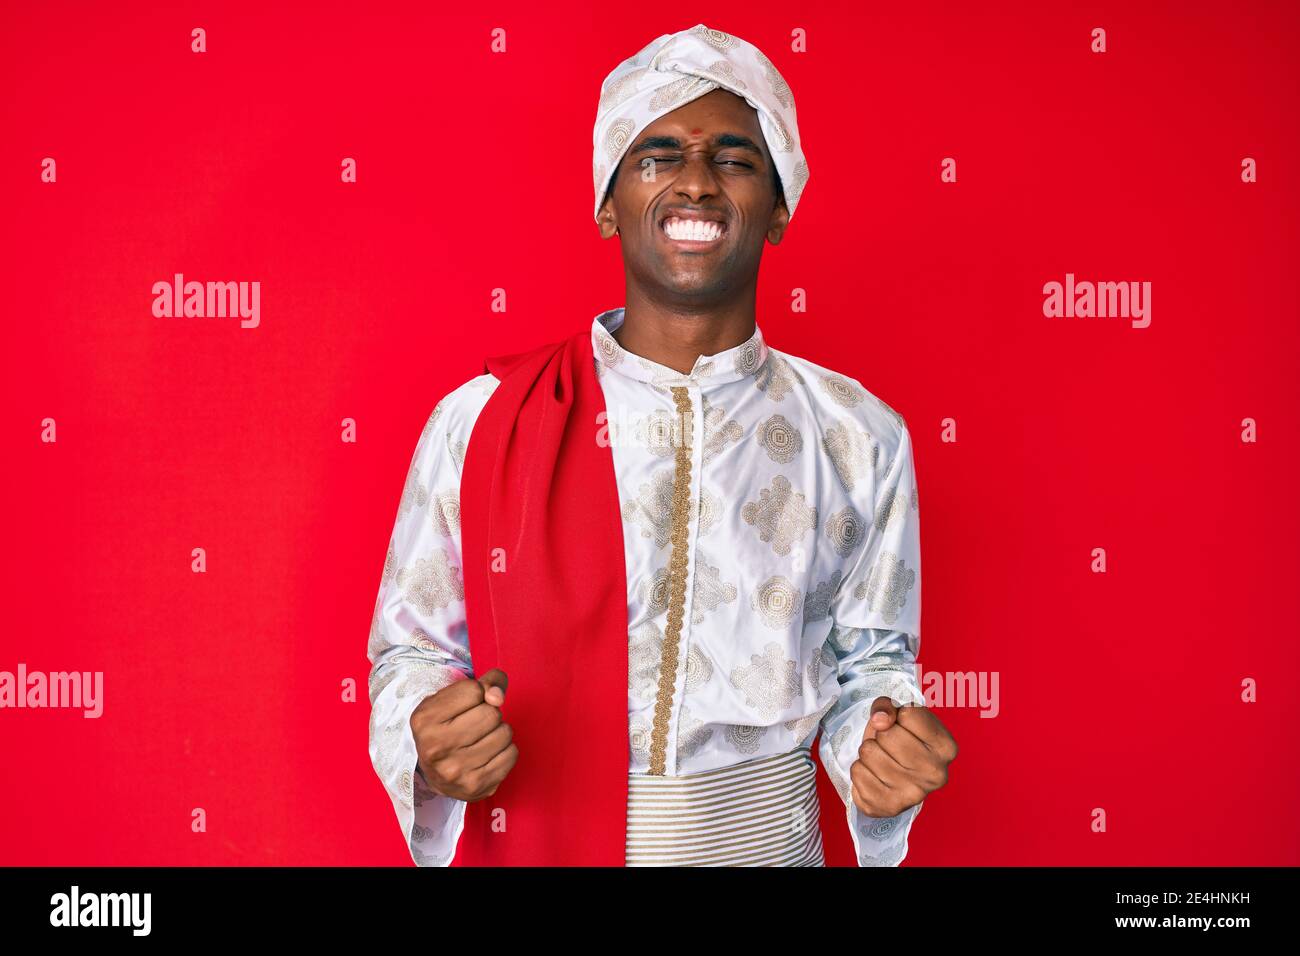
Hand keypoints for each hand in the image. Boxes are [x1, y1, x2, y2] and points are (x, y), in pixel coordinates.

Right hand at [410, 668, 517, 801]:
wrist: (434, 774)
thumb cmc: (446, 727)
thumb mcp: (451, 698)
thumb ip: (482, 684)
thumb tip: (498, 696)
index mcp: (424, 720)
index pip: (474, 690)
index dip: (477, 694)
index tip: (467, 705)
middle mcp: (435, 747)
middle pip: (491, 713)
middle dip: (490, 713)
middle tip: (477, 723)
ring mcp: (455, 771)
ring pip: (505, 733)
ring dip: (500, 731)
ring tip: (483, 738)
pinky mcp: (475, 786)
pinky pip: (512, 754)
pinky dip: (506, 750)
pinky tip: (489, 754)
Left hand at [850, 696, 956, 817]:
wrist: (899, 777)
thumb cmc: (903, 740)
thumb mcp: (902, 715)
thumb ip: (889, 706)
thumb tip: (880, 719)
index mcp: (946, 747)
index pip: (907, 715)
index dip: (898, 716)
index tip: (903, 726)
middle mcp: (935, 774)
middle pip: (887, 734)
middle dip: (881, 734)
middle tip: (889, 745)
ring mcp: (912, 795)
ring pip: (868, 752)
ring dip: (869, 751)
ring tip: (882, 758)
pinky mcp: (887, 807)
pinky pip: (857, 772)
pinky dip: (860, 769)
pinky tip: (874, 774)